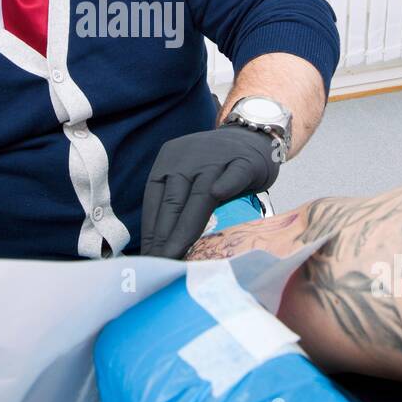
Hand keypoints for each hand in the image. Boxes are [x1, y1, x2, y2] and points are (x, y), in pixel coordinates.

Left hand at [140, 125, 281, 258]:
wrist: (252, 135)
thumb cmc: (217, 166)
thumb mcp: (190, 178)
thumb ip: (177, 205)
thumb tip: (161, 248)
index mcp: (168, 161)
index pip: (155, 200)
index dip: (152, 232)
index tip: (148, 259)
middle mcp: (188, 158)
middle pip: (173, 201)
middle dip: (164, 237)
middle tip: (159, 265)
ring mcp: (217, 158)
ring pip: (200, 194)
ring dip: (187, 226)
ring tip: (177, 254)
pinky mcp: (244, 161)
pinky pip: (233, 175)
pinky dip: (226, 185)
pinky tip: (219, 196)